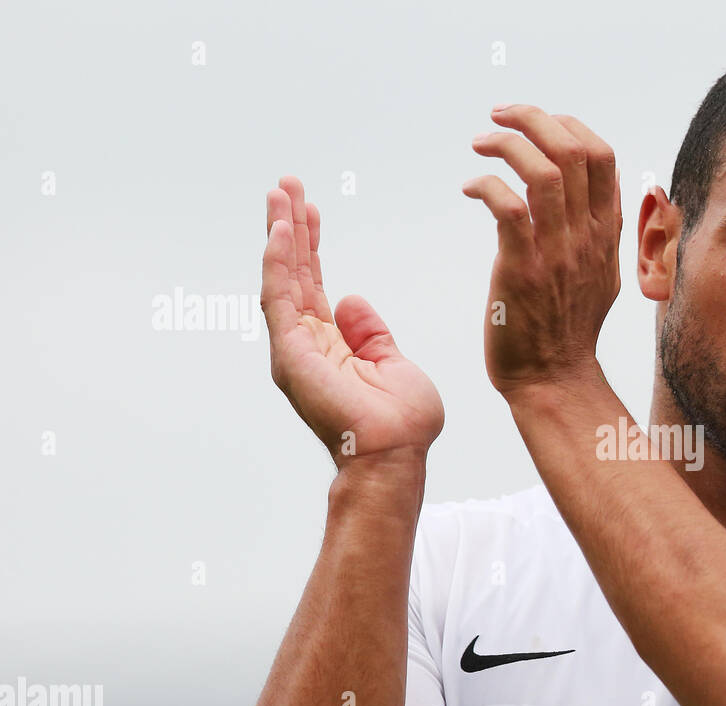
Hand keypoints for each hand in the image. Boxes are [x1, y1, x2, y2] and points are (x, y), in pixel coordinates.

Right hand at [261, 177, 443, 468]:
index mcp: (331, 345)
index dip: (312, 245)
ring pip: (283, 276)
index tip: (310, 209)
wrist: (395, 454)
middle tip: (286, 184)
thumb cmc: (402, 423)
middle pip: (295, 272)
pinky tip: (279, 228)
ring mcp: (295, 347)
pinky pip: (279, 296)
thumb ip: (371, 333)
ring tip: (279, 191)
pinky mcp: (291, 351)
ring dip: (280, 232)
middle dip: (290, 226)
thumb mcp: (393, 364)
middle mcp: (306, 343)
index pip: (316, 284)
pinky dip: (278, 260)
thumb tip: (352, 300)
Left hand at [461, 105, 621, 398]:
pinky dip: (486, 184)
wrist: (554, 381)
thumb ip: (602, 234)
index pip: (602, 155)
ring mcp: (557, 253)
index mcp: (607, 234)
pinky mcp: (522, 271)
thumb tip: (601, 198)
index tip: (538, 124)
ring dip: (507, 143)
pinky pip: (508, 207)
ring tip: (480, 143)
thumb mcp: (603, 276)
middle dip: (533, 118)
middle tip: (500, 115)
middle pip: (574, 150)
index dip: (568, 125)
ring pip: (543, 171)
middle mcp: (587, 237)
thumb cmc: (569, 332)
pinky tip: (470, 188)